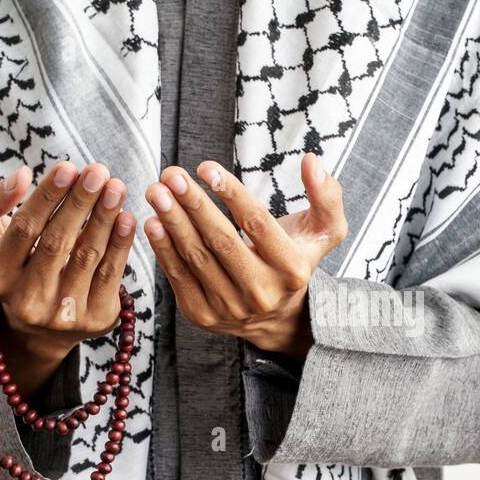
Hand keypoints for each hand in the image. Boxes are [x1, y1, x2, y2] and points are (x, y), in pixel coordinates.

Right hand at [0, 162, 134, 395]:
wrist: (40, 326)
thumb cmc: (14, 265)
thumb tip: (21, 176)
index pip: (24, 229)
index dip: (47, 197)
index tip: (67, 168)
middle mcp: (27, 301)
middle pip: (57, 242)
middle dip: (80, 203)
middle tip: (97, 171)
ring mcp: (62, 315)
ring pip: (87, 257)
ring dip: (104, 217)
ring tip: (115, 187)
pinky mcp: (94, 319)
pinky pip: (111, 274)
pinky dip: (120, 243)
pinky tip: (127, 217)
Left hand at [142, 153, 347, 358]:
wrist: (278, 318)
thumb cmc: (296, 260)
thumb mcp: (324, 231)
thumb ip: (326, 196)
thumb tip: (312, 161)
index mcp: (292, 270)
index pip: (257, 225)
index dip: (230, 194)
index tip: (206, 167)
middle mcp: (262, 293)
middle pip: (222, 241)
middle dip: (193, 205)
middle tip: (171, 174)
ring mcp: (231, 308)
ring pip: (197, 258)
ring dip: (173, 222)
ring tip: (157, 191)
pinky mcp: (203, 315)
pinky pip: (179, 277)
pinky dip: (163, 249)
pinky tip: (153, 222)